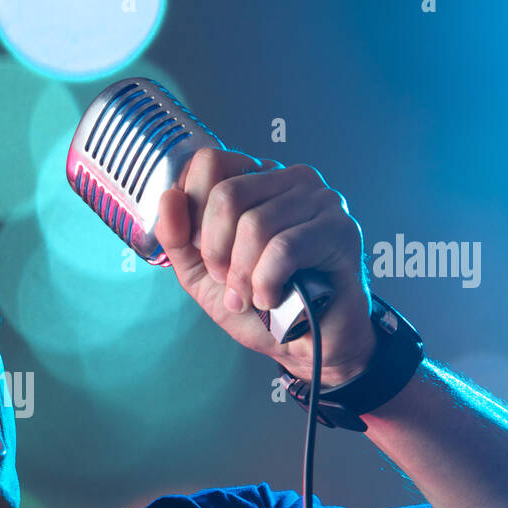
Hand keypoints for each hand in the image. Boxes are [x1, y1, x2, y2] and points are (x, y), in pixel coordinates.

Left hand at [153, 147, 375, 386]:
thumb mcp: (202, 273)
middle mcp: (291, 180)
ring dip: (242, 276)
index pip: (209, 163)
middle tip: (226, 280)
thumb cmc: (259, 304)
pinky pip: (284, 249)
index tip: (207, 254)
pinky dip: (266, 284)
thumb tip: (168, 198)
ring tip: (250, 297)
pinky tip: (271, 299)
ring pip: (255, 225)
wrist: (305, 343)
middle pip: (228, 194)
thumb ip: (178, 237)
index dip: (194, 215)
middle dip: (215, 250)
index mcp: (257, 180)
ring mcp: (321, 201)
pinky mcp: (339, 231)